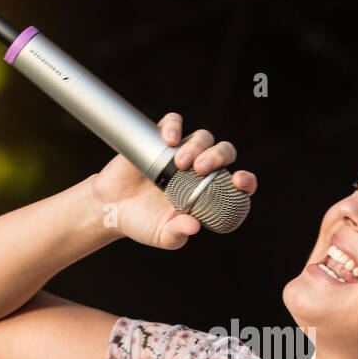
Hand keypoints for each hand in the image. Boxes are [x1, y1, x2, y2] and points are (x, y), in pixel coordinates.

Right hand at [92, 112, 256, 248]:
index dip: (246, 180)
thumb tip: (194, 226)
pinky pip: (174, 122)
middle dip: (218, 156)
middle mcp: (200, 170)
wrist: (112, 207)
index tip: (239, 181)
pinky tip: (169, 140)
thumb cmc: (143, 223)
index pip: (238, 183)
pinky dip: (174, 126)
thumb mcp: (163, 236)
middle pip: (224, 152)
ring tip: (179, 163)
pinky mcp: (159, 139)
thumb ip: (179, 233)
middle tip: (200, 170)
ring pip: (203, 137)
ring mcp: (181, 152)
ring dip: (198, 146)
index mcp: (209, 193)